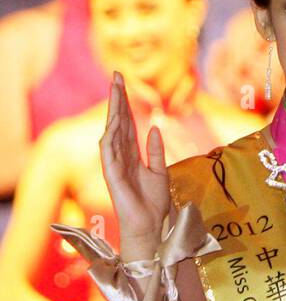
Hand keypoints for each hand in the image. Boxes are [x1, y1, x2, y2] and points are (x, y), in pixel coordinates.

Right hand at [99, 71, 169, 256]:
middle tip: (116, 74)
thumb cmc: (154, 203)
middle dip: (117, 98)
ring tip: (115, 89)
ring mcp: (114, 165)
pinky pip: (108, 152)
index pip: (126, 122)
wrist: (151, 226)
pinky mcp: (111, 175)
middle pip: (117, 121)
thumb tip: (155, 127)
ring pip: (112, 131)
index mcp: (131, 154)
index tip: (123, 81)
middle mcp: (119, 156)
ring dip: (113, 110)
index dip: (125, 102)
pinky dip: (110, 136)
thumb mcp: (160, 171)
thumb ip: (155, 150)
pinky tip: (112, 122)